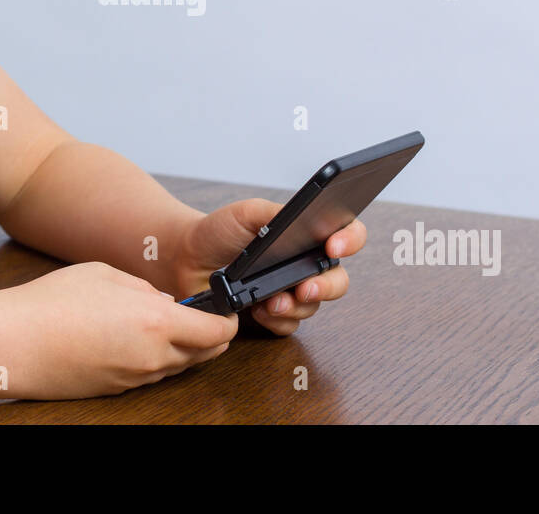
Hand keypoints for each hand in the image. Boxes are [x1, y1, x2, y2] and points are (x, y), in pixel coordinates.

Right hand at [0, 261, 236, 399]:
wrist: (13, 342)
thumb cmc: (53, 302)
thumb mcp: (106, 274)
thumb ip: (146, 289)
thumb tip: (166, 302)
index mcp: (157, 322)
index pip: (218, 331)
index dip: (227, 319)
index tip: (225, 308)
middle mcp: (153, 357)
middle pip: (206, 354)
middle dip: (212, 336)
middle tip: (202, 315)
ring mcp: (135, 379)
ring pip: (178, 367)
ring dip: (183, 348)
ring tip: (162, 323)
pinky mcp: (117, 390)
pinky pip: (151, 375)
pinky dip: (155, 359)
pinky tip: (134, 338)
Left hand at [170, 197, 366, 336]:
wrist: (187, 259)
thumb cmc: (219, 231)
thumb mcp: (248, 212)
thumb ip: (276, 212)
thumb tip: (299, 218)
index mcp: (307, 234)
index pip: (347, 234)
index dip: (350, 240)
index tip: (334, 246)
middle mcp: (305, 265)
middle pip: (337, 280)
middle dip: (326, 287)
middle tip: (305, 287)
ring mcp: (291, 291)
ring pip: (313, 307)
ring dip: (294, 306)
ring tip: (270, 300)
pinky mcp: (274, 313)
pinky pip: (289, 325)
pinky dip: (276, 320)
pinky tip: (258, 310)